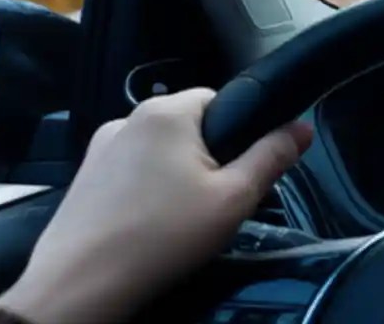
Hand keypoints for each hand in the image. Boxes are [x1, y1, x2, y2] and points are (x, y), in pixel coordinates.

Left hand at [0, 88, 311, 322]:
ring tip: (182, 218)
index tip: (241, 170)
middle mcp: (127, 118)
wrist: (81, 285)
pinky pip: (131, 171)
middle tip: (216, 201)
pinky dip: (146, 190)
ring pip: (159, 151)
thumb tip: (303, 126)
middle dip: (208, 156)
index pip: (219, 98)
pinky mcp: (84, 178)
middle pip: (188, 126)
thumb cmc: (163, 236)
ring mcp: (99, 148)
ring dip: (176, 173)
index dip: (239, 131)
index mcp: (166, 112)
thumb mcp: (234, 199)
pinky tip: (150, 224)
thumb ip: (272, 157)